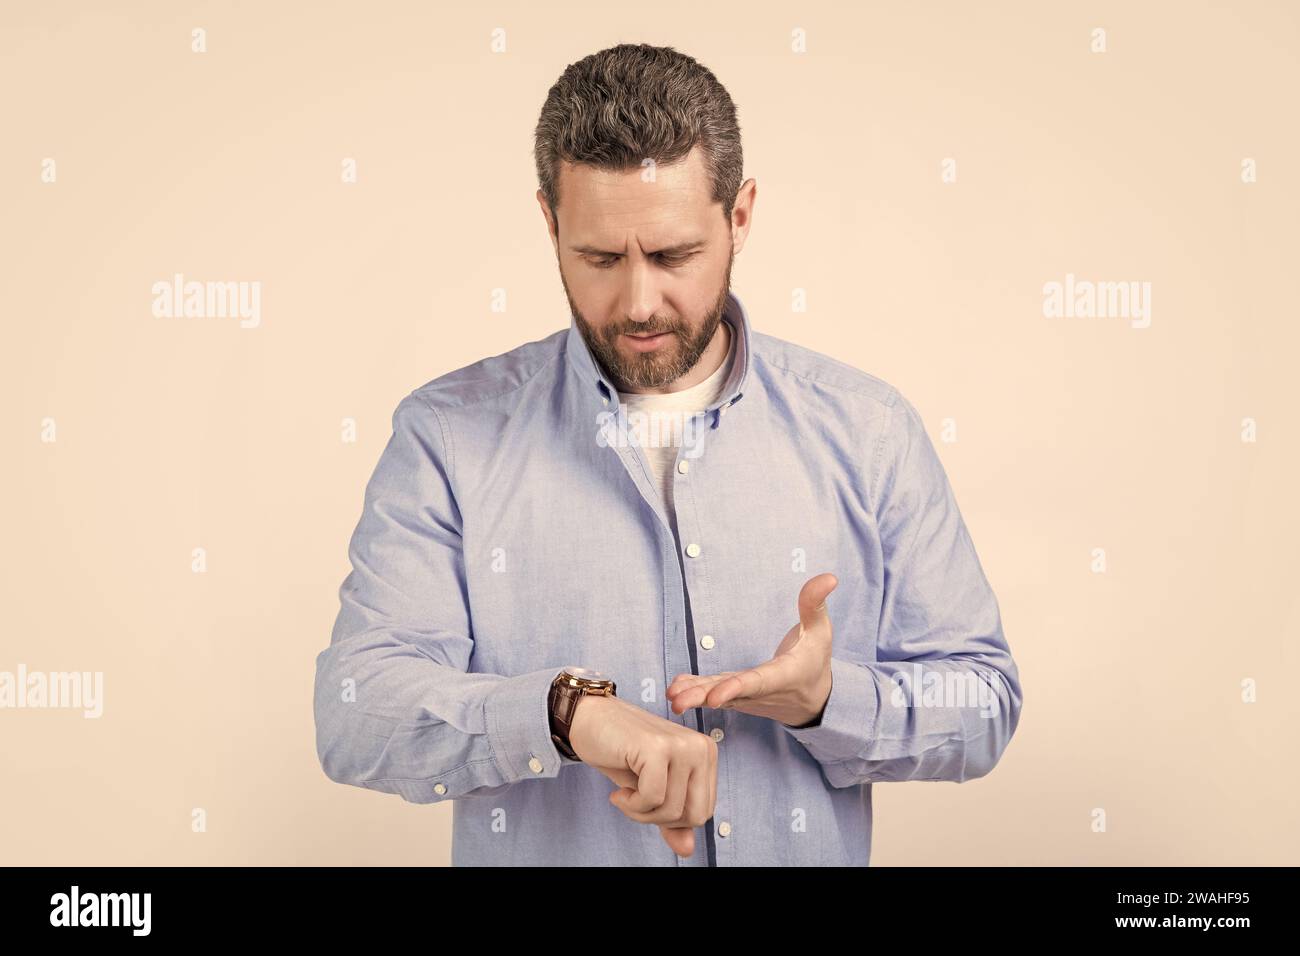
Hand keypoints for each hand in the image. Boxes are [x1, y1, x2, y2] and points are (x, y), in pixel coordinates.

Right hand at [567, 693, 717, 858]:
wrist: (589, 719)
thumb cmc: (621, 753)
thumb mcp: (651, 791)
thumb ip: (672, 819)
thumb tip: (687, 850)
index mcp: (707, 754)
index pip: (704, 811)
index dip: (673, 819)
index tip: (649, 799)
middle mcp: (700, 746)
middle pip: (694, 815)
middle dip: (659, 819)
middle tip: (635, 801)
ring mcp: (681, 745)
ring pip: (672, 811)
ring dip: (640, 813)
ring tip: (625, 793)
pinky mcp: (657, 748)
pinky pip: (652, 799)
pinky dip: (631, 804)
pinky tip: (618, 792)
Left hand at [666, 573, 837, 727]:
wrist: (813, 698)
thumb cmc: (815, 659)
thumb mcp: (820, 629)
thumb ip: (816, 603)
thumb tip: (829, 576)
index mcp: (783, 675)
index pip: (758, 682)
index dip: (737, 688)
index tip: (716, 695)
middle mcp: (762, 691)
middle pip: (731, 694)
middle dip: (704, 696)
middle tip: (679, 701)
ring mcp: (747, 696)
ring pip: (718, 695)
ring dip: (694, 695)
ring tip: (672, 697)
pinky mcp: (737, 695)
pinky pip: (714, 693)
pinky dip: (696, 690)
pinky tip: (675, 687)